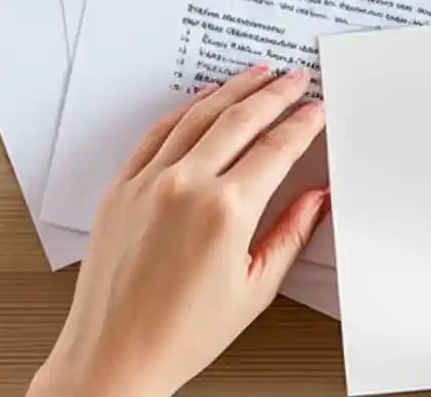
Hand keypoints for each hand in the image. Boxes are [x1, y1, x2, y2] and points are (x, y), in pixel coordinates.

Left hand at [29, 64, 329, 396]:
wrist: (113, 356)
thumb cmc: (180, 335)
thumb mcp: (255, 288)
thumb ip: (291, 234)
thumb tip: (317, 199)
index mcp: (227, 211)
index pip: (278, 148)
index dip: (304, 122)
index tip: (317, 109)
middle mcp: (186, 186)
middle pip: (242, 119)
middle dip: (275, 93)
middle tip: (295, 78)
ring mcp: (148, 182)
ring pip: (198, 115)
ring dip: (233, 90)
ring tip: (256, 75)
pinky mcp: (121, 188)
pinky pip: (157, 133)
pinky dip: (185, 110)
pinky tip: (203, 102)